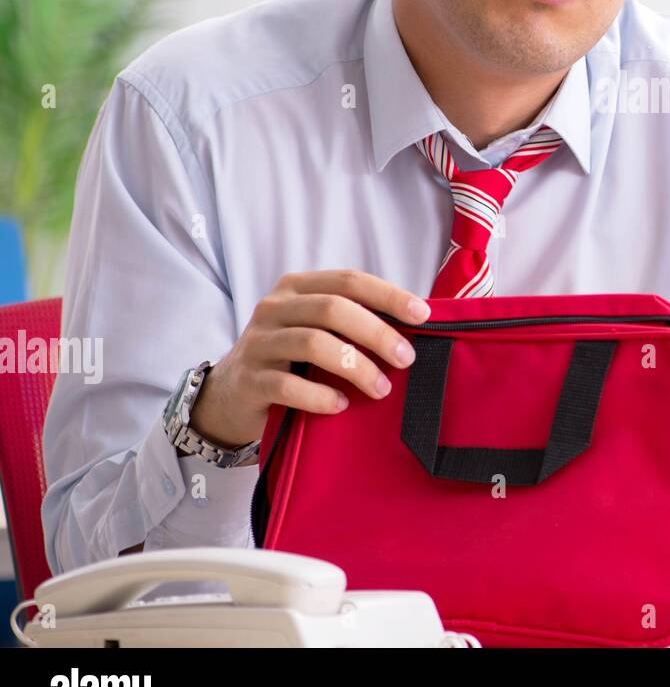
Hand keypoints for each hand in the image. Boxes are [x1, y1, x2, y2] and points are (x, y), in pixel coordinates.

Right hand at [188, 269, 432, 447]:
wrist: (230, 395)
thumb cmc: (290, 359)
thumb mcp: (316, 330)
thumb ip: (352, 322)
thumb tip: (415, 326)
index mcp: (297, 288)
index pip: (349, 281)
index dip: (388, 295)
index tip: (422, 315)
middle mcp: (274, 308)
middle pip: (333, 308)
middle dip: (376, 332)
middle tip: (405, 358)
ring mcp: (258, 342)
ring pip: (313, 343)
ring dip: (355, 366)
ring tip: (381, 388)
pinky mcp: (249, 380)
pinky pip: (288, 385)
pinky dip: (320, 396)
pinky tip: (340, 405)